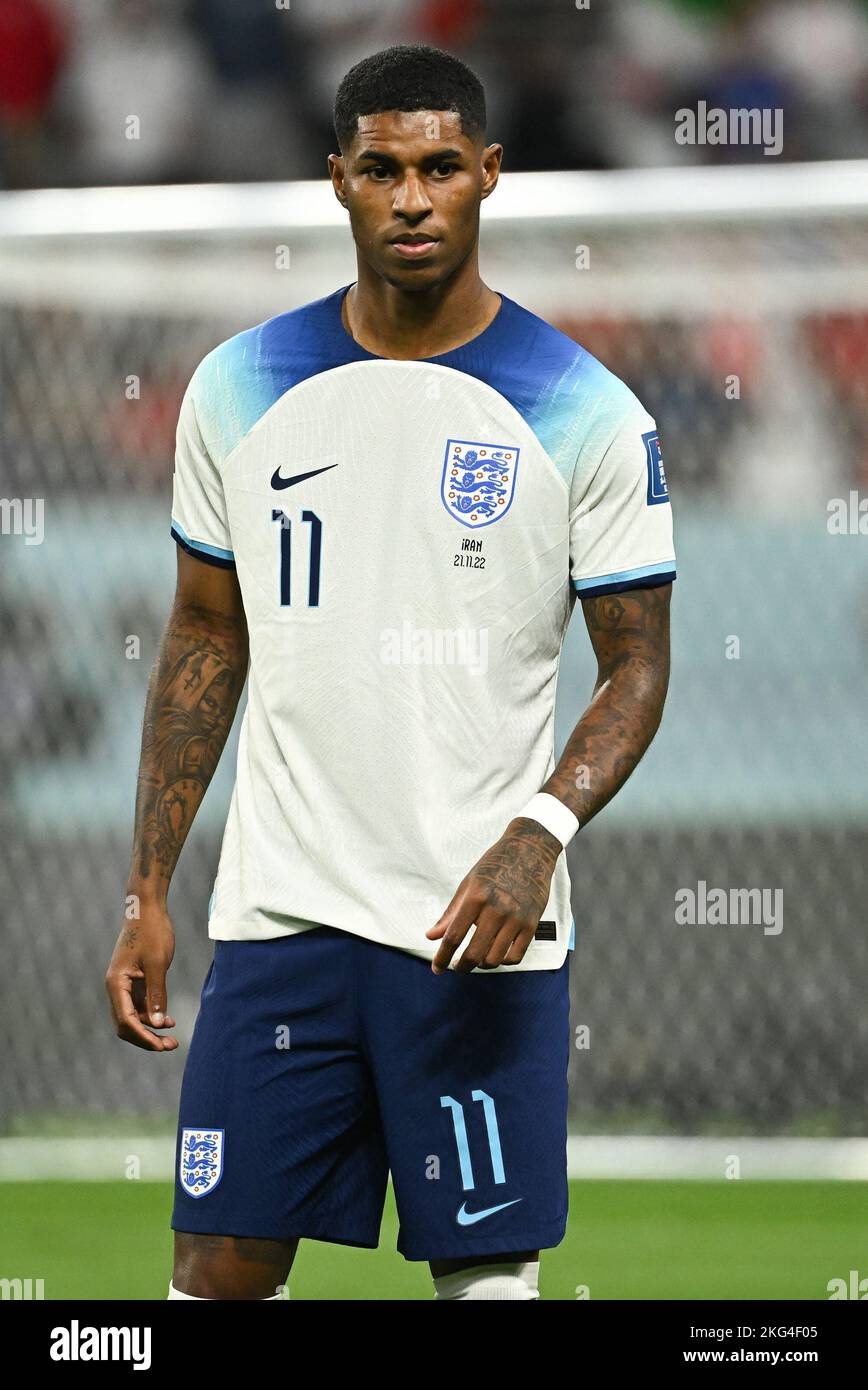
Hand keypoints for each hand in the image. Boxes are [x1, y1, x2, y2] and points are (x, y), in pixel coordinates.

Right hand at [105, 903, 177, 1050]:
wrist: (147, 908)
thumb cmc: (152, 932)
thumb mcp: (158, 964)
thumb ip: (157, 994)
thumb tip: (157, 1023)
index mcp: (116, 983)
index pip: (125, 1021)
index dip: (143, 1037)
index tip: (161, 1045)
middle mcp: (116, 987)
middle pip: (126, 1023)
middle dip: (146, 1038)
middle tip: (170, 1046)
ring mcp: (124, 984)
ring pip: (133, 1016)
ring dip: (150, 1028)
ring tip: (172, 1038)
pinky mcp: (134, 980)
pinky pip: (139, 1005)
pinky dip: (151, 1014)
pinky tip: (168, 1019)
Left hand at [426, 818, 560, 973]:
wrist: (530, 850)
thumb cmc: (496, 865)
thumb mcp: (468, 884)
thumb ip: (451, 913)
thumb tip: (431, 936)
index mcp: (476, 897)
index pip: (454, 936)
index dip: (442, 957)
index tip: (437, 969)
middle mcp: (496, 909)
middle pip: (474, 953)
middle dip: (462, 966)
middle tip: (457, 966)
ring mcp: (516, 918)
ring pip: (495, 959)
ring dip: (482, 965)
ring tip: (477, 959)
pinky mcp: (531, 924)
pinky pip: (516, 956)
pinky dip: (503, 962)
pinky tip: (496, 955)